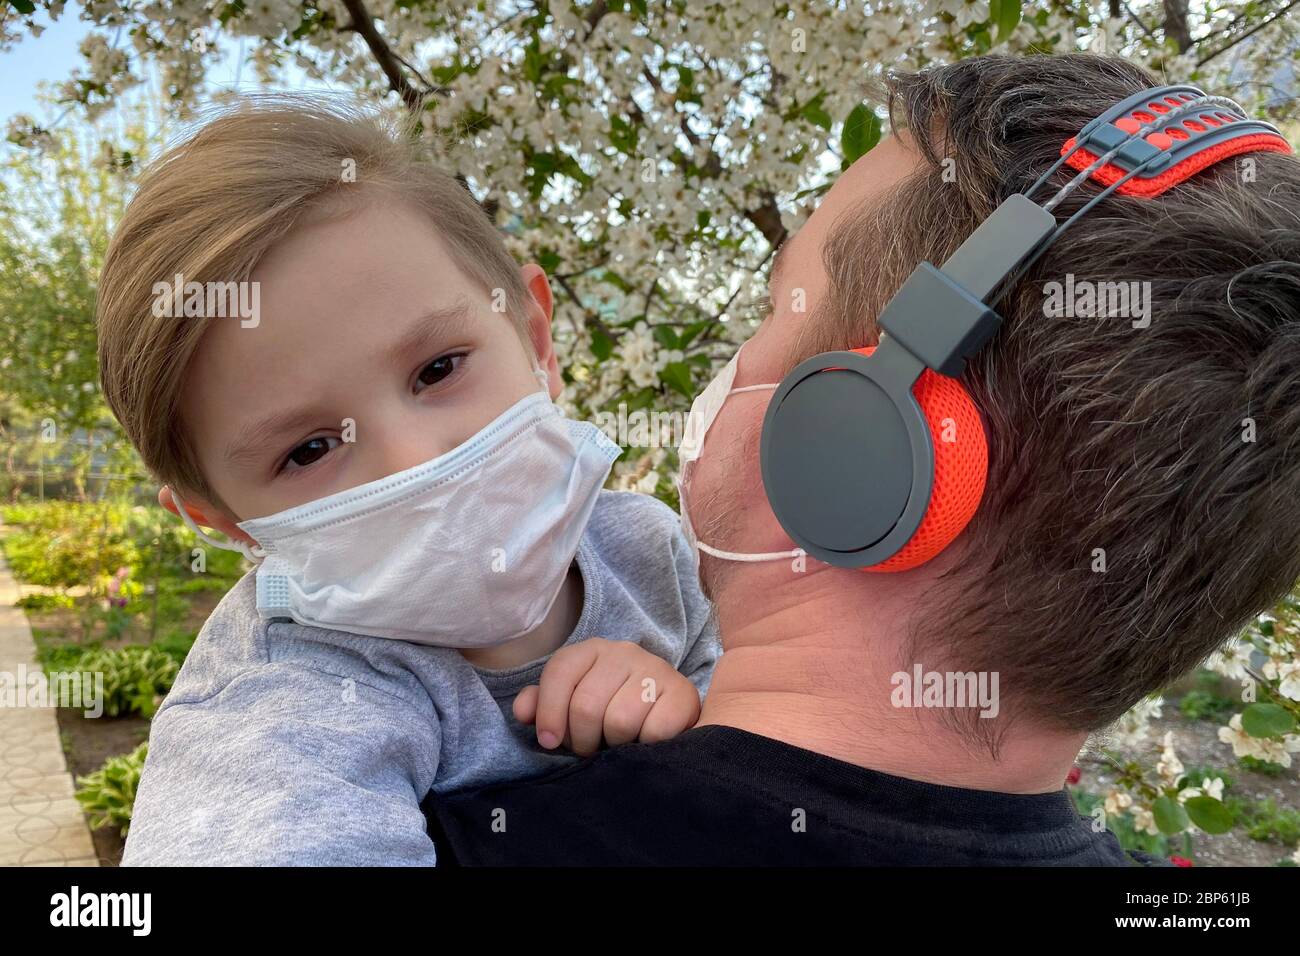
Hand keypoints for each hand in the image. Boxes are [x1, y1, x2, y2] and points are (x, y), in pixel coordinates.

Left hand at [513, 638, 700, 756]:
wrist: (666, 709)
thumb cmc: (609, 708)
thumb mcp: (571, 704)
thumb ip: (543, 706)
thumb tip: (523, 710)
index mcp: (591, 650)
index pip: (560, 672)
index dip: (549, 713)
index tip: (549, 741)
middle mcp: (624, 652)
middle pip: (586, 705)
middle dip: (582, 739)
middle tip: (590, 747)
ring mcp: (656, 669)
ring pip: (619, 721)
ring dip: (614, 744)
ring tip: (617, 743)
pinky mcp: (683, 693)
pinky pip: (654, 731)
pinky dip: (645, 745)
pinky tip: (644, 741)